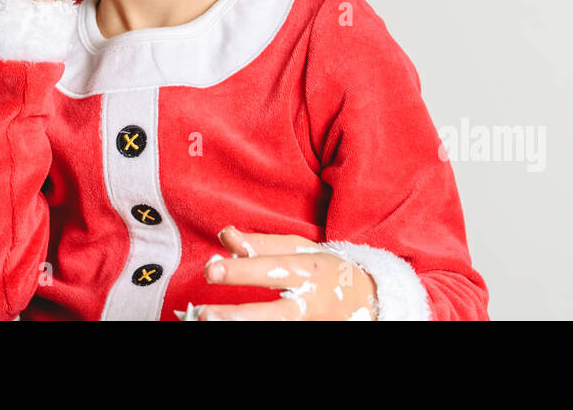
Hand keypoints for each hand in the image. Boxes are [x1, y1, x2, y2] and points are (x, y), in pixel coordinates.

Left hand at [190, 225, 378, 319]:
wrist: (368, 299)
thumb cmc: (324, 270)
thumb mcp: (299, 249)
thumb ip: (261, 244)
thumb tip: (224, 235)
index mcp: (309, 270)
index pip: (272, 269)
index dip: (241, 270)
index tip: (210, 270)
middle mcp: (311, 302)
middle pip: (274, 313)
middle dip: (238, 315)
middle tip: (204, 313)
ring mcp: (312, 324)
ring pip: (276, 330)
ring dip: (243, 328)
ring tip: (211, 322)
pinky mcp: (311, 334)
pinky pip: (281, 337)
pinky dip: (257, 333)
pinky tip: (231, 331)